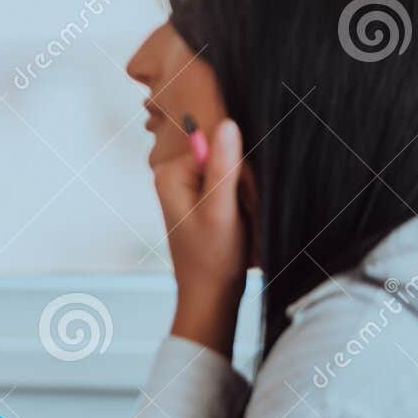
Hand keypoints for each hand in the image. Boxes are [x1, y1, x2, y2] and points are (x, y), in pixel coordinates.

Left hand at [153, 118, 249, 355]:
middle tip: (239, 218)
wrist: (211, 294)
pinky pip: (233, 190)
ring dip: (246, 199)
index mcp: (171, 174)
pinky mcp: (203, 201)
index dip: (241, 175)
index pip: (221, 149)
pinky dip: (243, 206)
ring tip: (239, 224)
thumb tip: (227, 124)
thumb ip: (224, 168)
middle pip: (227, 161)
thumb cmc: (213, 257)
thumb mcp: (221, 211)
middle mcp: (175, 177)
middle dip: (243, 188)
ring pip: (234, 177)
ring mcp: (189, 189)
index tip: (239, 204)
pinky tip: (240, 225)